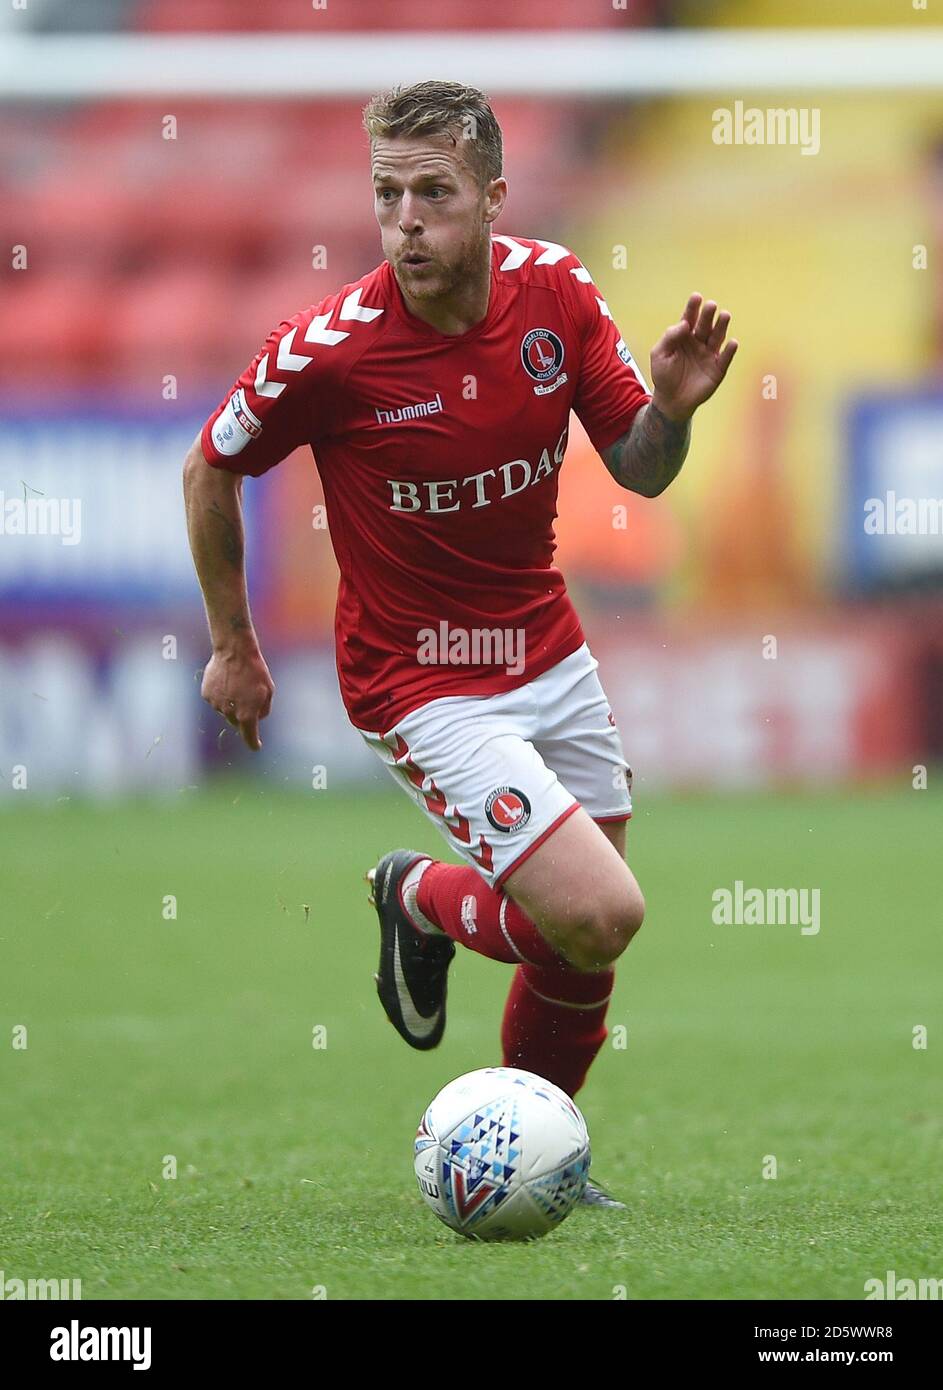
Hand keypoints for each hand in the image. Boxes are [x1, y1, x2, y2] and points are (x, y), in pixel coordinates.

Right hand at [201, 644, 273, 750]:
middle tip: (248, 696)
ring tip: (236, 683)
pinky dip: (221, 695)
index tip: (255, 746)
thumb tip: (257, 717)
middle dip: (243, 714)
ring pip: (225, 711)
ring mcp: (216, 704)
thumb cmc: (255, 670)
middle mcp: (230, 713)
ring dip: (231, 703)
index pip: (249, 736)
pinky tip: (226, 681)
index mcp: (247, 714)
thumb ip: (264, 709)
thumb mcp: (268, 691)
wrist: (234, 652)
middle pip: (236, 722)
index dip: (253, 743)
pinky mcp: (206, 695)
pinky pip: (215, 700)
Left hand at [649, 294, 737, 421]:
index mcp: (684, 336)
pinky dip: (730, 350)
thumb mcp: (659, 355)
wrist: (672, 401)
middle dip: (708, 315)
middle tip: (711, 305)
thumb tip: (683, 324)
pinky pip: (725, 358)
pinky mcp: (718, 368)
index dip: (693, 308)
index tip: (696, 297)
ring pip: (717, 337)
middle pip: (705, 325)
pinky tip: (732, 342)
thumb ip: (669, 338)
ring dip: (722, 326)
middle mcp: (698, 342)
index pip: (689, 318)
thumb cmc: (664, 376)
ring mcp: (709, 354)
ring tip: (725, 315)